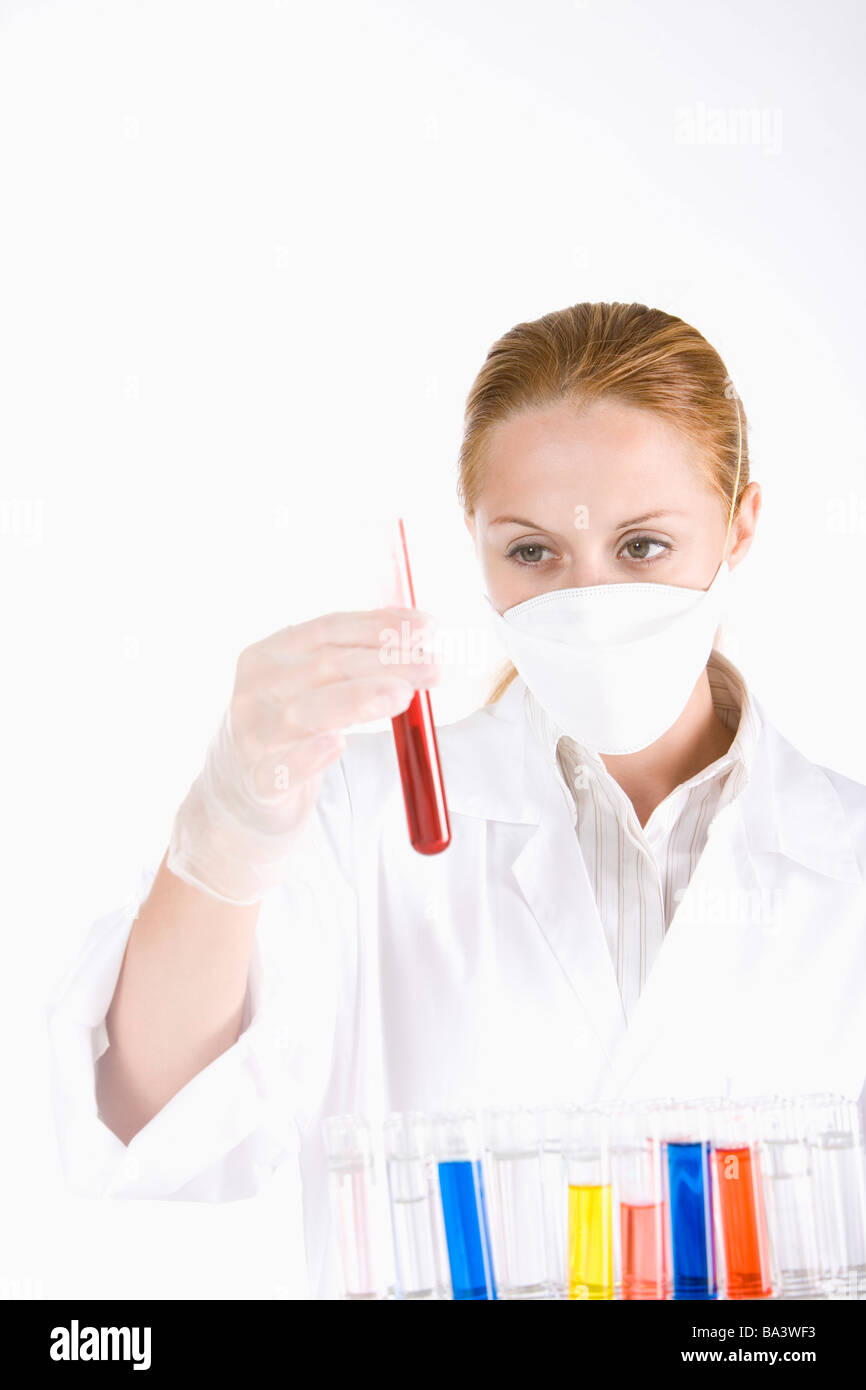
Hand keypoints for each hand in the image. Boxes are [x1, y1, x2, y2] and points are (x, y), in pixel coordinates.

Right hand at [167, 606, 437, 903]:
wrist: (237, 791)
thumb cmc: (287, 727)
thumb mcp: (313, 683)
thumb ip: (356, 656)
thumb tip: (419, 630)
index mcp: (271, 653)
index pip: (329, 630)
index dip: (379, 626)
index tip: (427, 628)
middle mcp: (257, 688)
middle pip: (326, 667)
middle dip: (385, 663)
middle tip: (433, 666)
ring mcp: (252, 735)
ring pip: (305, 713)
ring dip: (357, 699)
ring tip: (402, 694)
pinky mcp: (258, 782)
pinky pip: (284, 769)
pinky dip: (310, 756)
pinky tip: (336, 745)